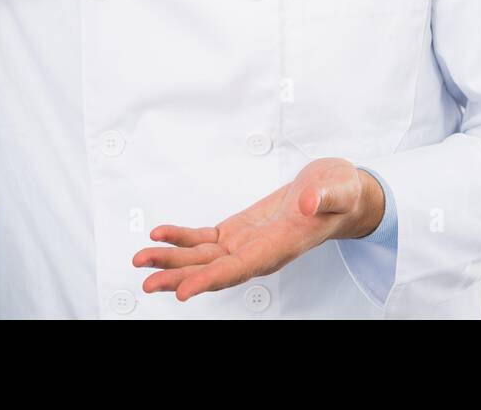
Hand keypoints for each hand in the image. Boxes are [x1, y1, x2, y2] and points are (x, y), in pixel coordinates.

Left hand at [133, 158, 385, 300]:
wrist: (337, 192)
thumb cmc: (340, 193)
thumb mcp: (339, 188)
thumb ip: (323, 197)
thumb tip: (306, 204)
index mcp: (280, 248)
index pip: (240, 270)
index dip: (210, 281)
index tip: (184, 292)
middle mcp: (258, 253)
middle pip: (212, 271)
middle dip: (178, 277)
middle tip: (147, 282)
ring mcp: (245, 244)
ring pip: (202, 258)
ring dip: (171, 259)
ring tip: (141, 260)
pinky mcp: (237, 232)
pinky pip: (204, 239)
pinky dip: (181, 237)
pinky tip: (160, 234)